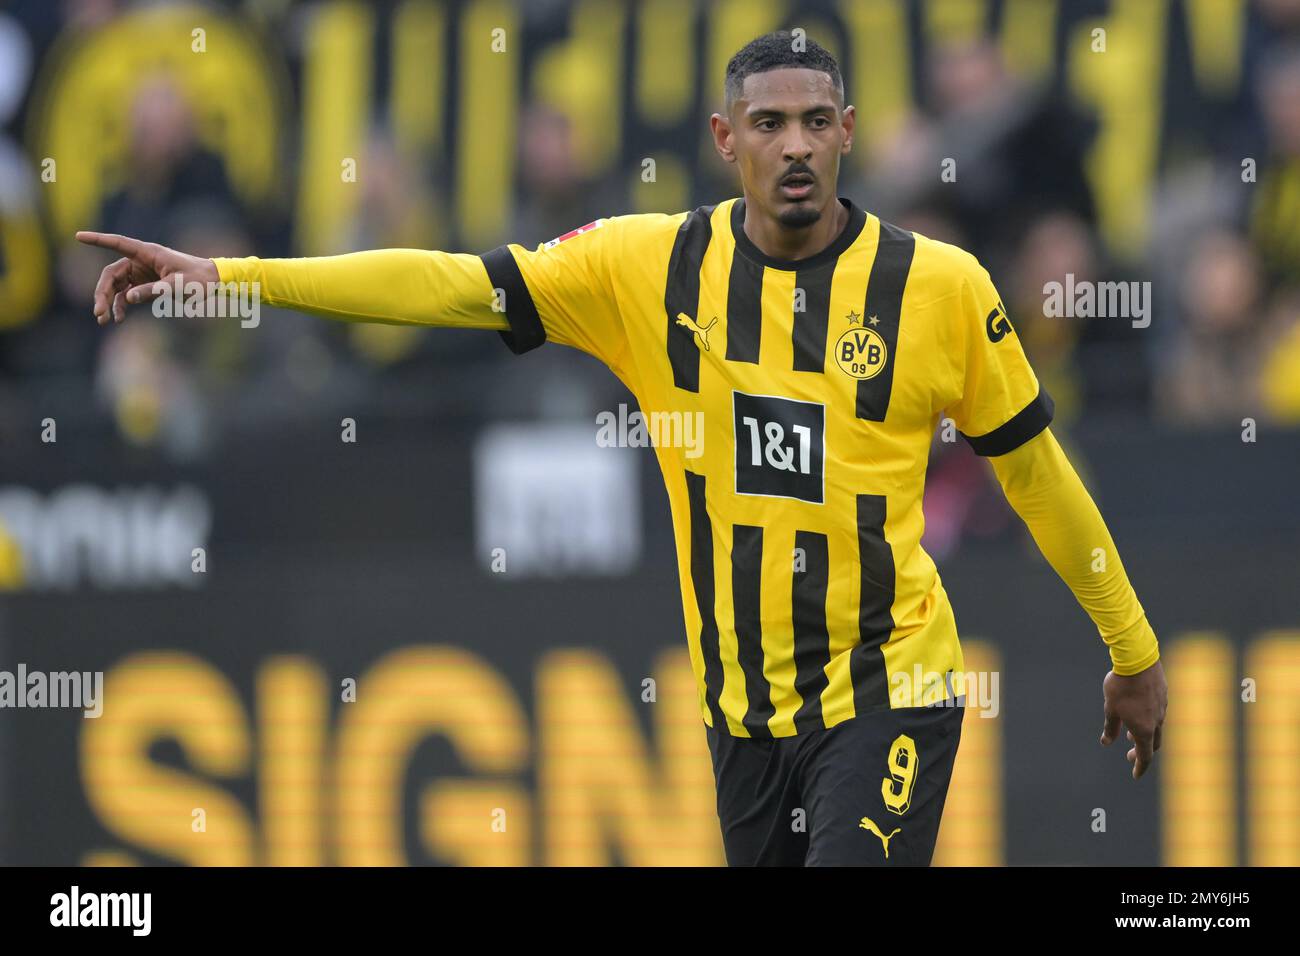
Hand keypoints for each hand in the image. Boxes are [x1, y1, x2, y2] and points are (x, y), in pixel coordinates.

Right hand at [75, 231, 218, 324]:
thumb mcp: (177, 286)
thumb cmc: (198, 279)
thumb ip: (153, 291)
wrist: (213, 282)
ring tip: (103, 320)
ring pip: (116, 286)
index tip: (78, 237)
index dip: (97, 240)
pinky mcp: (145, 284)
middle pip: (111, 274)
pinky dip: (121, 306)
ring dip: (108, 302)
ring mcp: (141, 273)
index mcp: (147, 253)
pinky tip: (119, 319)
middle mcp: (141, 261)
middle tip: (98, 312)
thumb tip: (127, 298)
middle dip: (102, 293)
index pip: (117, 243)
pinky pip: (126, 295)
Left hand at [1101, 659, 1166, 779]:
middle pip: (1153, 744)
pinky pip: (1158, 713)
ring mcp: (1163, 708)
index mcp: (1145, 729)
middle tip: (1129, 756)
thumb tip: (1106, 742)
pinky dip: (1148, 720)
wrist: (1138, 661)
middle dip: (1142, 752)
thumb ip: (1110, 728)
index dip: (1140, 767)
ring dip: (1144, 734)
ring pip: (1156, 727)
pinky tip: (1138, 713)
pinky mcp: (1164, 695)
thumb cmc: (1121, 687)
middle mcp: (1157, 722)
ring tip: (1129, 735)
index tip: (1135, 775)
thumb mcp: (1110, 709)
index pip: (1145, 756)